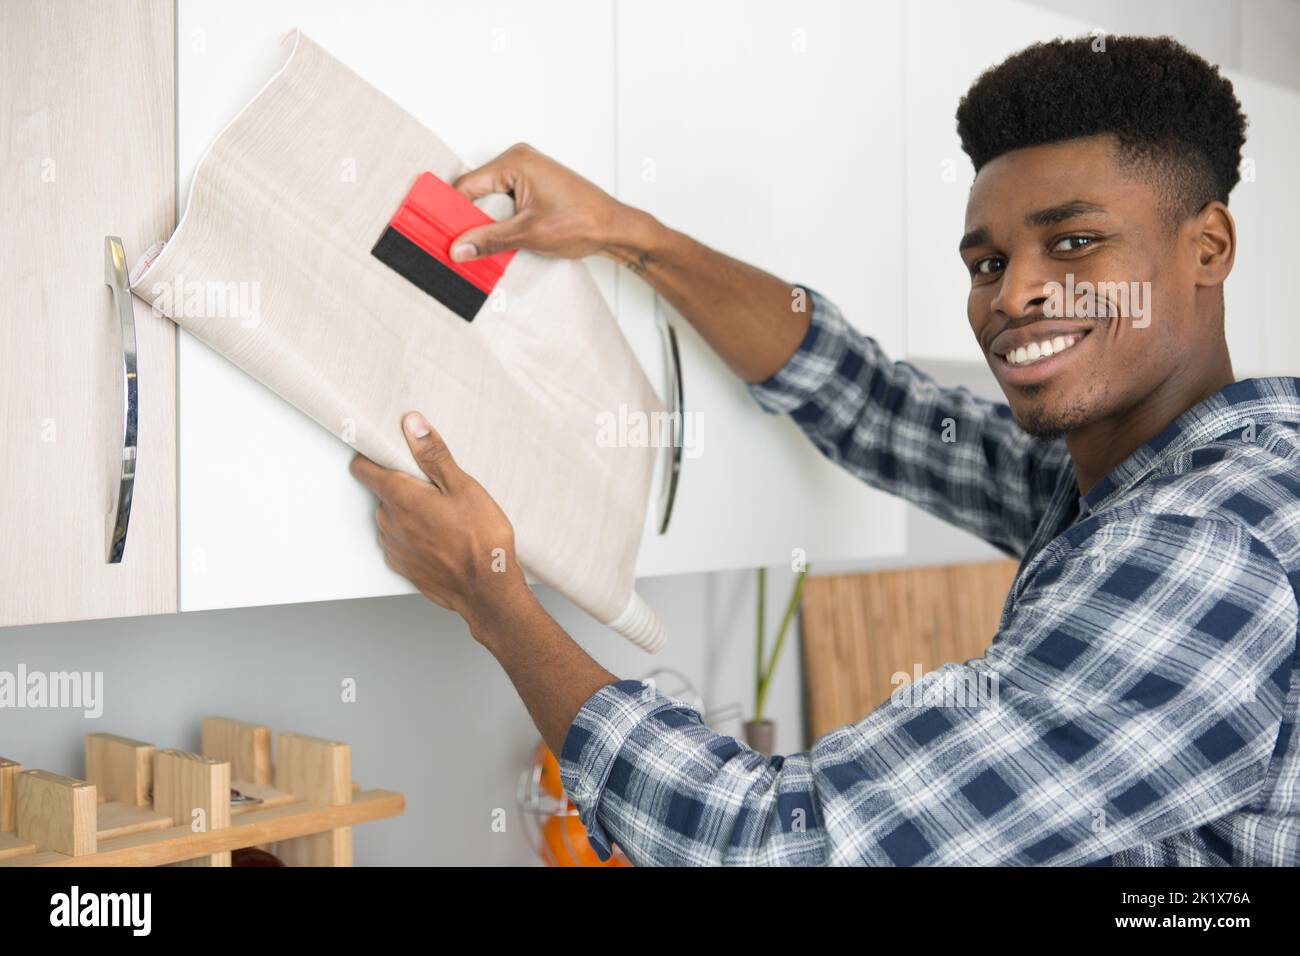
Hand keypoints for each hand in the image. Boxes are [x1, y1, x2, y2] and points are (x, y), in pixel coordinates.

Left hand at [349, 412, 530, 631]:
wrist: (487, 591)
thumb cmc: (480, 540)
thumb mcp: (463, 487)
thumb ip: (433, 454)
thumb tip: (412, 425)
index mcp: (400, 497)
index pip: (363, 468)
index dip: (372, 456)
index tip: (386, 450)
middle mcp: (389, 522)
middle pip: (383, 492)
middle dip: (404, 486)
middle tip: (437, 488)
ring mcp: (394, 547)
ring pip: (393, 518)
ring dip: (410, 513)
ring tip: (445, 516)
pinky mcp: (403, 567)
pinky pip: (401, 541)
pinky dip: (415, 536)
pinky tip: (443, 538)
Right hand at [449, 143, 642, 261]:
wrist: (614, 228)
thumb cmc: (584, 221)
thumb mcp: (529, 234)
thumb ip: (490, 240)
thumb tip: (459, 247)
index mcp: (516, 162)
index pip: (468, 185)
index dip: (452, 211)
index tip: (440, 233)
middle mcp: (519, 161)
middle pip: (476, 192)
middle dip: (467, 219)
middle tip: (454, 244)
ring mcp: (526, 174)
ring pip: (489, 200)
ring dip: (483, 223)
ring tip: (473, 246)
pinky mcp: (532, 188)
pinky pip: (504, 203)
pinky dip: (497, 222)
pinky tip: (493, 240)